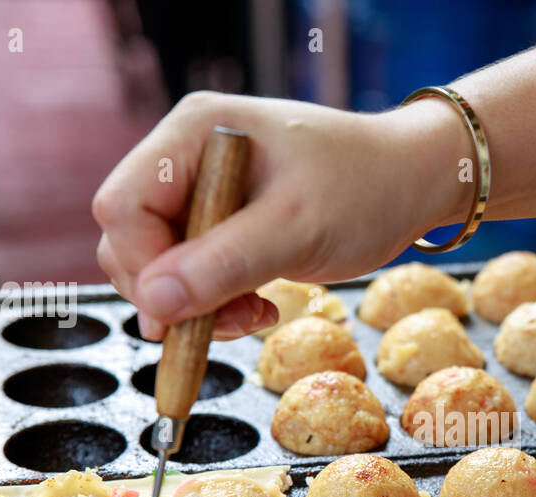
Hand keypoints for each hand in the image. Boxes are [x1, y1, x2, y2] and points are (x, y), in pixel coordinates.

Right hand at [92, 91, 468, 339]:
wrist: (412, 185)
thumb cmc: (365, 189)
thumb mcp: (296, 229)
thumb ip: (222, 265)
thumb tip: (154, 305)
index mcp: (194, 134)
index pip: (123, 206)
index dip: (143, 266)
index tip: (182, 313)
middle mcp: (187, 158)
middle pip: (130, 239)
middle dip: (171, 293)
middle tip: (228, 322)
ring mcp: (202, 193)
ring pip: (158, 266)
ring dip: (195, 306)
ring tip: (253, 316)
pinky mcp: (221, 225)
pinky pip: (190, 275)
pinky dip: (214, 304)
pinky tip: (258, 308)